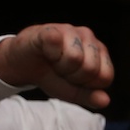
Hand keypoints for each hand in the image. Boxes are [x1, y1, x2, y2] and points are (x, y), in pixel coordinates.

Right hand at [0, 23, 114, 109]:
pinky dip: (49, 55)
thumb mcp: (73, 91)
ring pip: (75, 58)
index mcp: (99, 53)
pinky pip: (56, 44)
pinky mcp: (50, 28)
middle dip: (73, 77)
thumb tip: (105, 101)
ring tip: (53, 61)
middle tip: (61, 69)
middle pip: (91, 69)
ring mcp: (70, 30)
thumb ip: (90, 96)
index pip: (105, 77)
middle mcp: (88, 37)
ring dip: (60, 66)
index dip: (87, 85)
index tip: (75, 80)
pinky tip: (45, 51)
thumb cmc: (52, 75)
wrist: (24, 66)